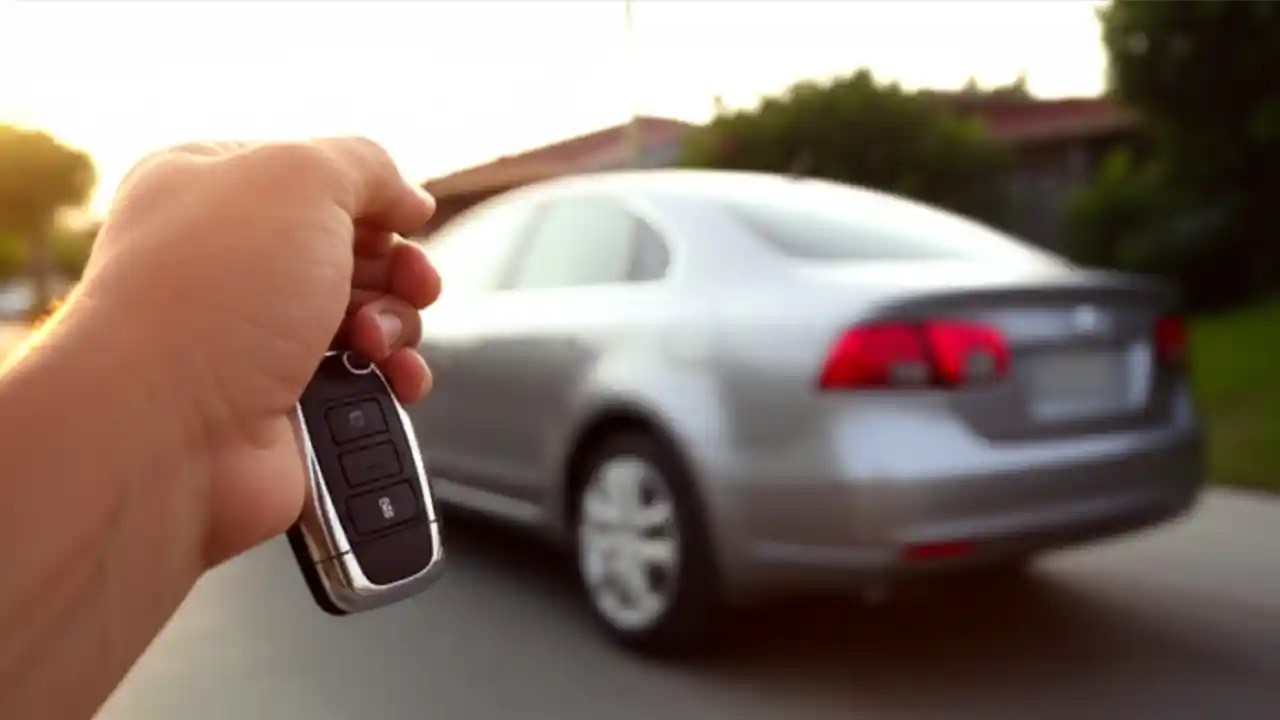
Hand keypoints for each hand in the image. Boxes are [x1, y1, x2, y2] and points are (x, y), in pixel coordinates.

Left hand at [81, 138, 438, 565]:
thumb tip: (409, 200)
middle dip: (398, 270)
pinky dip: (393, 381)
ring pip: (370, 319)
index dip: (374, 201)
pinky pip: (366, 384)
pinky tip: (393, 380)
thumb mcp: (300, 178)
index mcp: (216, 188)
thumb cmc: (214, 292)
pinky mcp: (286, 403)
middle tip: (411, 286)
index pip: (321, 180)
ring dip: (397, 326)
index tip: (402, 222)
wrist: (165, 426)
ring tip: (374, 342)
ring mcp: (259, 338)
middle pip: (356, 252)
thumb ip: (367, 166)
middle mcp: (234, 262)